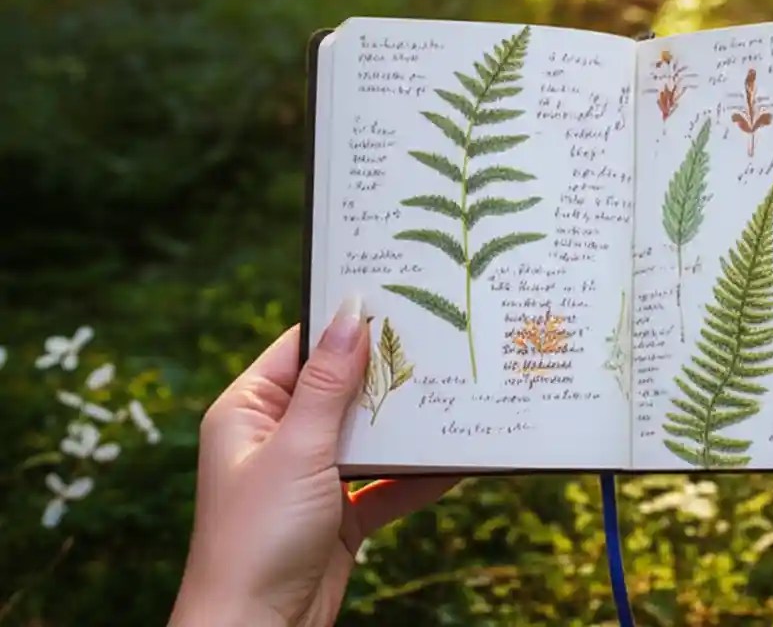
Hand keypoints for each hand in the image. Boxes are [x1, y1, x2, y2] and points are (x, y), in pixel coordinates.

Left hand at [170, 296, 457, 626]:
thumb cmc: (256, 538)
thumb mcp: (297, 449)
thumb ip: (330, 383)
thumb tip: (352, 313)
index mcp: (249, 411)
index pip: (301, 349)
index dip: (345, 325)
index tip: (396, 300)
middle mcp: (277, 439)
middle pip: (342, 391)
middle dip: (388, 376)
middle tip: (441, 346)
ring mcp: (310, 478)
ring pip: (368, 438)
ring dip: (406, 428)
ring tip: (455, 397)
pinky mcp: (338, 515)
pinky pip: (385, 485)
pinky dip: (415, 477)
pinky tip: (455, 462)